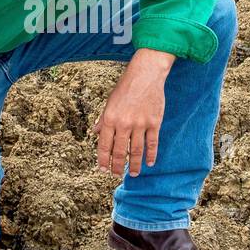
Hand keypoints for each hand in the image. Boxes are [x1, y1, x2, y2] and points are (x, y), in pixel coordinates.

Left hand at [91, 48, 173, 176]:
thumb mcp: (109, 102)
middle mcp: (124, 124)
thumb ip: (103, 119)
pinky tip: (149, 163)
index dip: (103, 160)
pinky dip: (151, 155)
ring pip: (136, 151)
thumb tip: (96, 132)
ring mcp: (140, 124)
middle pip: (120, 152)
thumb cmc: (125, 87)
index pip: (104, 145)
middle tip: (117, 175)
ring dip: (134, 165)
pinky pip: (152, 143)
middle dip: (118, 167)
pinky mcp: (154, 123)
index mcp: (110, 119)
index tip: (103, 170)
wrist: (145, 75)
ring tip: (134, 174)